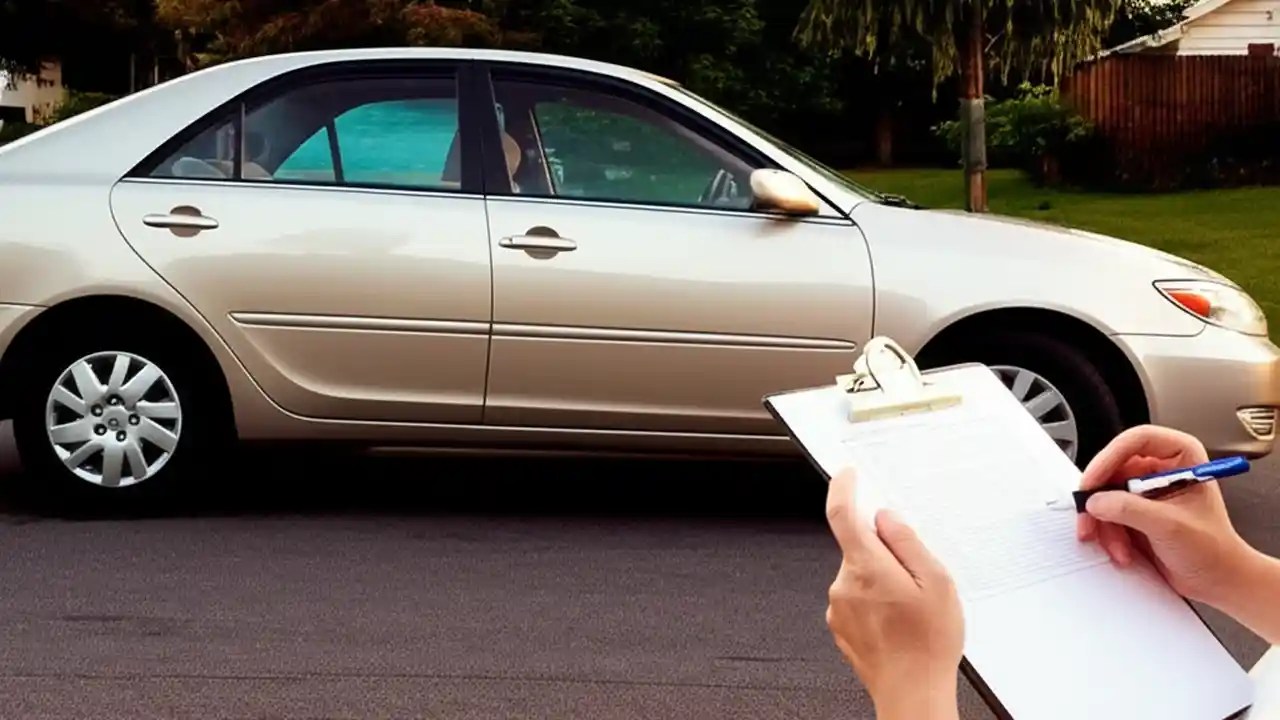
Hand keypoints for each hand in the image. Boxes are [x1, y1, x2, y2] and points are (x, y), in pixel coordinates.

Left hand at [825, 469, 962, 719]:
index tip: (848, 475)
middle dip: (884, 552)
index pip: (842, 514)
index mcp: (866, 568)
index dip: (843, 488)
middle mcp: (844, 585)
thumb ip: (908, 543)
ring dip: (882, 581)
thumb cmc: (928, 645)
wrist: (912, 694)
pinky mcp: (840, 626)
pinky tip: (898, 623)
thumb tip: (885, 518)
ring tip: (911, 610)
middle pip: (858, 547)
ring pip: (859, 575)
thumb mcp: (935, 583)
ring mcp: (839, 607)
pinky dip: (876, 602)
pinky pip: (857, 599)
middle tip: (916, 578)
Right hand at [1077, 425, 1256, 608]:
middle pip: (1114, 467)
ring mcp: (1147, 490)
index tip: (1093, 482)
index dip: (1109, 458)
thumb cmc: (1214, 550)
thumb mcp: (1171, 526)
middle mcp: (1162, 469)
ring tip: (1117, 545)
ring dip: (1104, 522)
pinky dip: (1107, 531)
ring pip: (1106, 492)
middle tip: (1089, 516)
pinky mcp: (1136, 510)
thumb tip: (1097, 500)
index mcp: (1182, 456)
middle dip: (1100, 498)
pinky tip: (1122, 548)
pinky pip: (1107, 512)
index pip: (1136, 441)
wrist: (1217, 580)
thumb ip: (1131, 509)